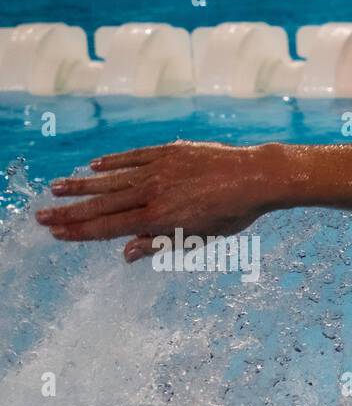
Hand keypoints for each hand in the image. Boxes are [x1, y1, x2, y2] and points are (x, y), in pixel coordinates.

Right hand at [36, 140, 279, 261]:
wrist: (254, 177)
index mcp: (159, 218)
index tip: (57, 234)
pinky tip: (94, 167)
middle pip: (102, 205)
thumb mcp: (199, 237)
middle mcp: (152, 193)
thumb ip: (160, 244)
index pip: (110, 228)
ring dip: (81, 185)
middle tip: (42, 216)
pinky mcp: (167, 152)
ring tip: (55, 188)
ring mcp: (157, 169)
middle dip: (70, 212)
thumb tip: (125, 253)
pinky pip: (132, 157)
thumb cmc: (232, 214)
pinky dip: (112, 162)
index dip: (80, 232)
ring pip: (111, 179)